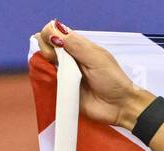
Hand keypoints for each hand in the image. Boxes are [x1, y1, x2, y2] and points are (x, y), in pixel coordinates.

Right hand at [34, 20, 154, 127]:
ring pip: (42, 62)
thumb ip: (75, 43)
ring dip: (45, 65)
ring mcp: (64, 73)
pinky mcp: (62, 89)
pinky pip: (46, 81)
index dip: (50, 36)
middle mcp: (68, 57)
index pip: (53, 32)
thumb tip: (52, 30)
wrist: (120, 107)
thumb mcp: (96, 57)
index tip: (58, 46)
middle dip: (46, 50)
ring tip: (60, 75)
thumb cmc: (114, 81)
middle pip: (44, 45)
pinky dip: (46, 79)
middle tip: (57, 61)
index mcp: (78, 46)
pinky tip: (55, 83)